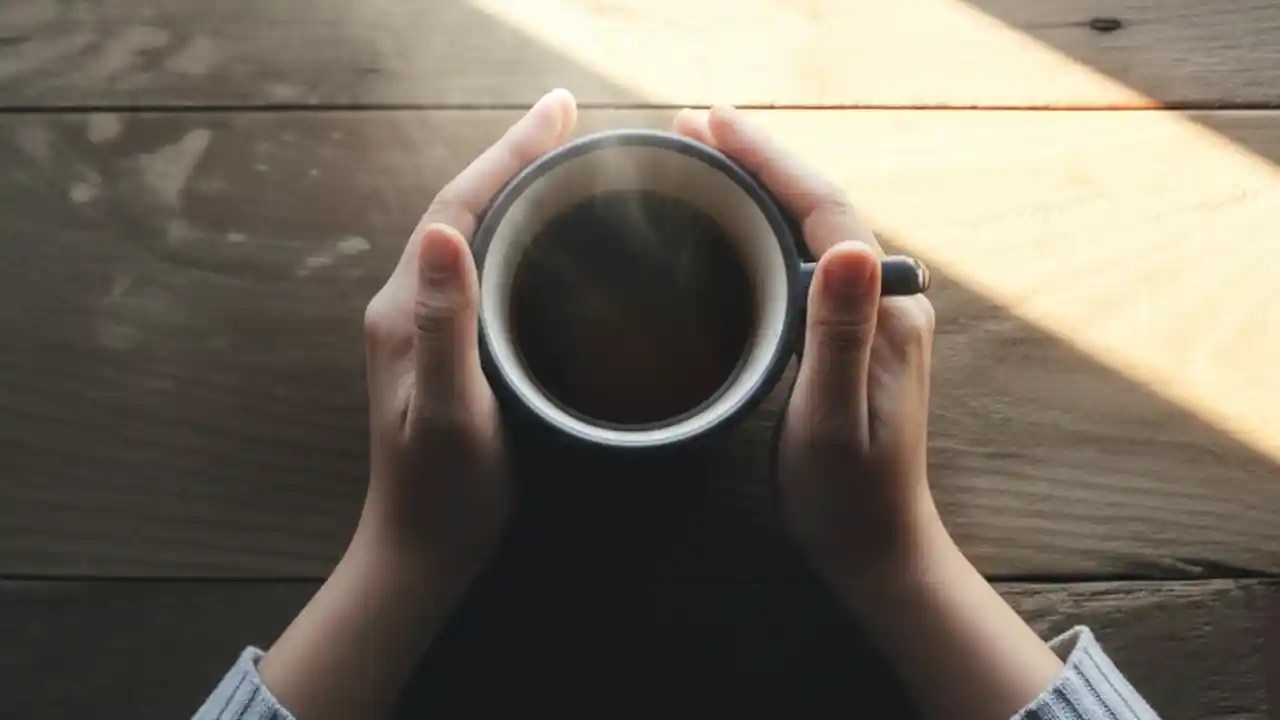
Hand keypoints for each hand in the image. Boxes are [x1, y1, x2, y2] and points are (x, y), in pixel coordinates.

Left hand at [358, 88, 578, 575]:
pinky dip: (513, 231)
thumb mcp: (449, 411)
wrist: (420, 547)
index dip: (508, 152)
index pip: (457, 206)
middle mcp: (407, 304)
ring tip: (562, 156)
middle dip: (513, 155)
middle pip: (462, 207)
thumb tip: (444, 231)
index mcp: (406, 309)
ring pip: (470, 232)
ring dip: (513, 186)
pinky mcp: (441, 344)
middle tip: (569, 117)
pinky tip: (543, 233)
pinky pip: (478, 266)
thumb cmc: (442, 492)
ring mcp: (422, 324)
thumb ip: (444, 325)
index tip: (560, 109)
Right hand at [672, 106, 942, 590]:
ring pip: (807, 229)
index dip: (771, 160)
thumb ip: (840, 334)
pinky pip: (800, 261)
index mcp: (886, 308)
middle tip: (689, 130)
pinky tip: (727, 226)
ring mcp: (866, 314)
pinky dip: (761, 230)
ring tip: (701, 159)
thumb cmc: (850, 494)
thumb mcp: (834, 418)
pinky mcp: (846, 333)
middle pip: (816, 208)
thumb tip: (848, 246)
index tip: (714, 123)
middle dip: (757, 162)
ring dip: (757, 188)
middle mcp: (884, 298)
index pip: (826, 210)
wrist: (875, 542)